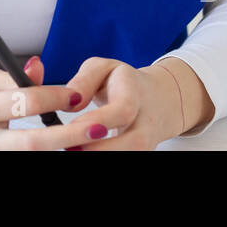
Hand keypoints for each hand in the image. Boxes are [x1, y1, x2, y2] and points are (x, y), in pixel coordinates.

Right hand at [0, 66, 93, 149]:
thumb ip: (11, 76)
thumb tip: (41, 67)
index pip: (25, 101)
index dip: (55, 96)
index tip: (77, 94)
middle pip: (34, 142)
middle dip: (70, 135)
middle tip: (99, 128)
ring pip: (29, 158)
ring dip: (59, 151)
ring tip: (86, 142)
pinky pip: (18, 164)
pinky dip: (39, 156)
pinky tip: (57, 150)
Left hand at [26, 56, 182, 149]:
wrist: (156, 100)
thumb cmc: (122, 83)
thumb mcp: (102, 69)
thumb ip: (84, 81)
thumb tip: (71, 103)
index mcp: (135, 94)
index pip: (123, 110)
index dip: (99, 120)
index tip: (74, 125)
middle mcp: (146, 122)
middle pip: (136, 143)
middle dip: (103, 149)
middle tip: (72, 148)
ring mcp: (148, 143)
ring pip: (134, 154)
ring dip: (104, 156)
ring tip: (74, 151)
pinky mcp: (141, 154)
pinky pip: (127, 156)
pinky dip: (105, 157)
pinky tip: (83, 152)